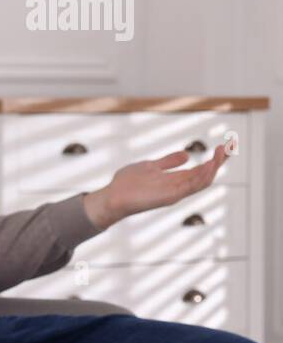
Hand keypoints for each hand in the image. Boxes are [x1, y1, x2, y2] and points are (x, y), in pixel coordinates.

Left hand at [84, 143, 229, 228]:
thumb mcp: (151, 166)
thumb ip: (168, 162)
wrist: (112, 196)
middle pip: (206, 175)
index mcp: (176, 180)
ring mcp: (175, 193)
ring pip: (202, 181)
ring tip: (222, 152)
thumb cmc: (127, 183)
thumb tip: (187, 155)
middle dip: (220, 162)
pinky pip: (190, 188)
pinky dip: (201, 177)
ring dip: (214, 167)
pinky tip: (209, 165)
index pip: (202, 170)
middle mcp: (179, 187)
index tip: (225, 146)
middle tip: (230, 146)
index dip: (215, 160)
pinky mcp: (168, 197)